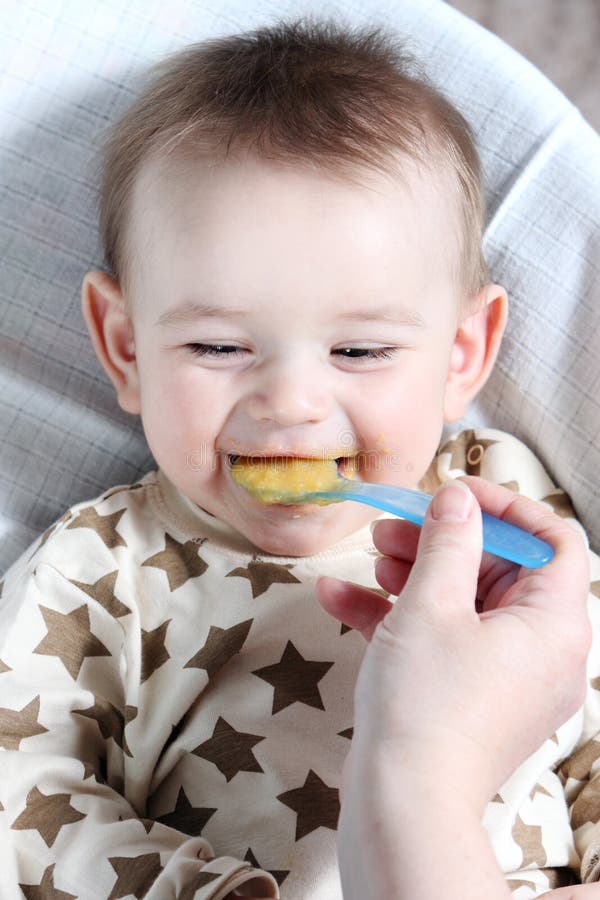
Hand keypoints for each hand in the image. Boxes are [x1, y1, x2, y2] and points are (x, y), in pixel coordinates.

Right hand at [317, 477, 590, 898]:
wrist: (402, 807)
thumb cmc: (426, 703)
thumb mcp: (431, 605)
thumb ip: (448, 541)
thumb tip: (458, 499)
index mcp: (552, 624)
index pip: (552, 541)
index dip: (505, 507)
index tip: (453, 496)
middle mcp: (541, 651)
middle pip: (499, 570)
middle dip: (441, 541)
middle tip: (392, 527)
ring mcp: (504, 678)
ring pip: (464, 603)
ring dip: (414, 574)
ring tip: (369, 556)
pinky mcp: (468, 698)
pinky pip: (442, 641)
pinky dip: (398, 617)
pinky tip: (337, 596)